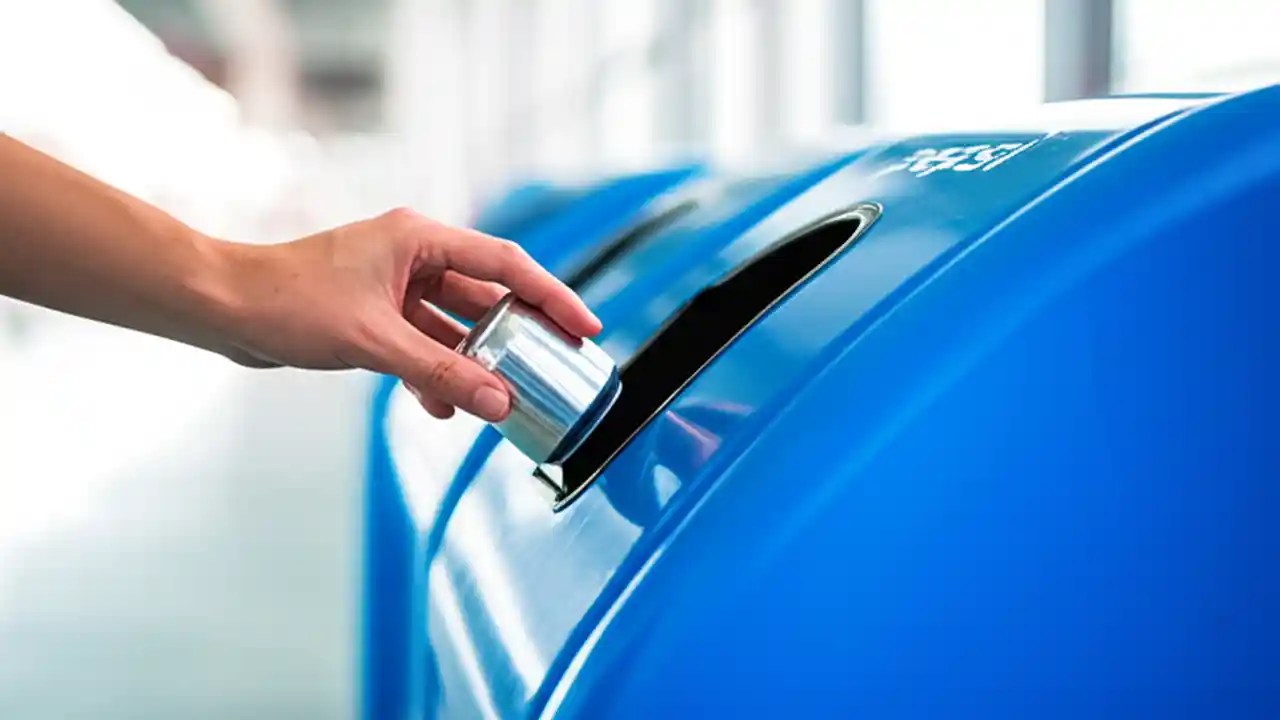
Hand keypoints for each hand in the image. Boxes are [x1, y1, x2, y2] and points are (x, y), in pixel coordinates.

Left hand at [216, 208, 600, 420]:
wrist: (223, 310)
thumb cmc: (287, 301)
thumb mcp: (374, 342)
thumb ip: (440, 372)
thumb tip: (496, 402)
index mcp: (418, 239)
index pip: (504, 265)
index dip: (551, 296)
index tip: (584, 326)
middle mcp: (412, 256)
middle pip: (484, 297)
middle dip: (515, 337)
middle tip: (553, 366)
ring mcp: (393, 286)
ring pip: (454, 327)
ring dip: (473, 363)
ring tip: (498, 399)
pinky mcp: (376, 315)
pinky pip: (423, 344)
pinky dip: (435, 372)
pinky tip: (441, 405)